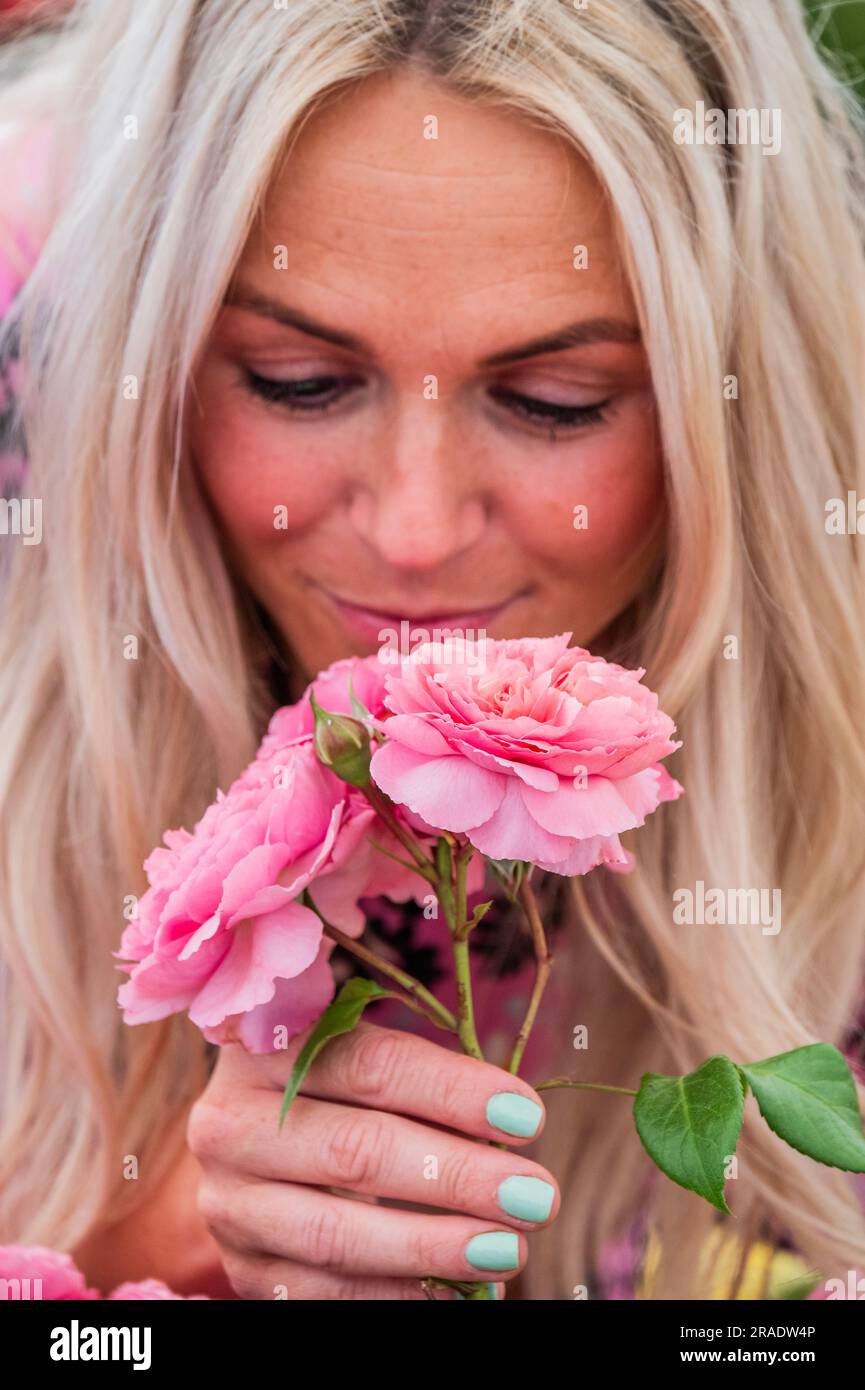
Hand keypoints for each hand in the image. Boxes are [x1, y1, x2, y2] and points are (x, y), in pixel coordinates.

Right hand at [187, 1019, 558, 1298]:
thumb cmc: (331, 1086)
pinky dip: (395, 1293)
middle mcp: (231, 1122)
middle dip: (458, 1176)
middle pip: (356, 1150)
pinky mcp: (243, 1264)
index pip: (370, 1066)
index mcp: (265, 1046)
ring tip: (509, 1249)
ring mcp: (230, 1200)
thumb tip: (514, 1120)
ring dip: (434, 1245)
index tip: (528, 1117)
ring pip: (337, 1232)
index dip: (453, 1091)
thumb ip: (418, 1075)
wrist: (251, 1143)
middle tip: (536, 1195)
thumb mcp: (355, 1053)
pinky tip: (454, 1289)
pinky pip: (323, 1292)